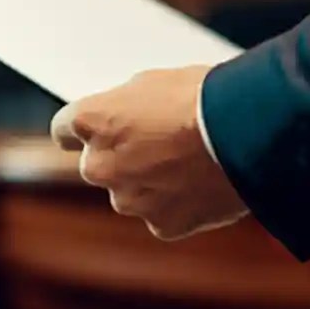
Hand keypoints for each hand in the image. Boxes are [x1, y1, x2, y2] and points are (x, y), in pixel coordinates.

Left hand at [51, 66, 248, 239]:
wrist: (245, 133)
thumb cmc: (202, 96)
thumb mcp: (152, 83)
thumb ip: (123, 107)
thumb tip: (122, 117)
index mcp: (90, 122)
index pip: (64, 129)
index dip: (84, 129)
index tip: (93, 130)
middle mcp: (99, 165)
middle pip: (97, 164)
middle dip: (119, 157)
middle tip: (157, 145)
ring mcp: (129, 200)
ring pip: (130, 193)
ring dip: (148, 183)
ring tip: (187, 163)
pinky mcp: (161, 225)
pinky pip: (161, 215)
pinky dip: (176, 204)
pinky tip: (201, 185)